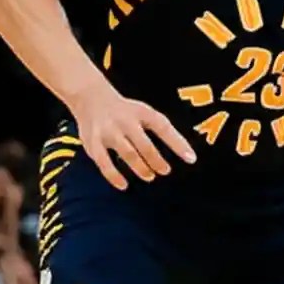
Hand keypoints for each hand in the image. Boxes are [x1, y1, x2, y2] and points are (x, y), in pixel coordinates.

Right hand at [74, 95, 195, 190]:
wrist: (91, 98)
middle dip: (157, 160)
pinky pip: (104, 163)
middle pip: (145, 144)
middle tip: (165, 170)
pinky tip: (124, 185)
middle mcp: (125, 121)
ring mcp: (109, 132)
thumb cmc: (126, 111)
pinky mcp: (93, 144)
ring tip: (150, 176)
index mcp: (142, 113)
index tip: (191, 159)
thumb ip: (162, 130)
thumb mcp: (145, 113)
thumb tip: (185, 153)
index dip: (178, 144)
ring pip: (128, 154)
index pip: (164, 128)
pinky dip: (114, 176)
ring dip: (141, 168)